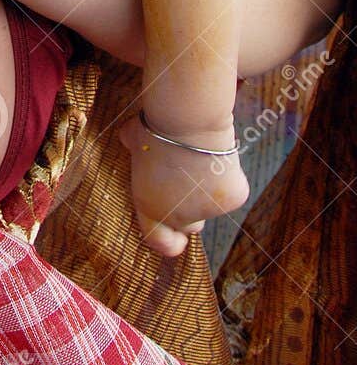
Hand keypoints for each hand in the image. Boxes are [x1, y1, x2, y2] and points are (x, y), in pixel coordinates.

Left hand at [119, 116, 248, 256]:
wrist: (187, 122)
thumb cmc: (156, 127)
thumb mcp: (133, 139)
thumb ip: (133, 148)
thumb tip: (130, 139)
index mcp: (150, 206)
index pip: (158, 240)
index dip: (168, 241)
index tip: (176, 240)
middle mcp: (178, 216)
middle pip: (189, 225)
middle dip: (190, 211)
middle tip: (189, 183)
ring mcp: (208, 211)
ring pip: (212, 206)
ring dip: (209, 190)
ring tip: (203, 159)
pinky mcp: (232, 199)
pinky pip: (232, 192)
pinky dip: (229, 178)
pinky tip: (220, 157)